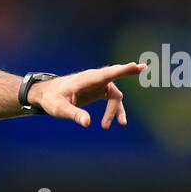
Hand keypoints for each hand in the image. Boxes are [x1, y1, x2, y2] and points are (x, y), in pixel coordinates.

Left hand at [27, 62, 143, 127]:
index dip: (122, 70)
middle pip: (115, 76)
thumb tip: (88, 123)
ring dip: (115, 110)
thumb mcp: (59, 109)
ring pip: (115, 95)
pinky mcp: (99, 91)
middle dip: (129, 72)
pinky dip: (114, 110)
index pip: (107, 73)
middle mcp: (95, 79)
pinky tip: (115, 122)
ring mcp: (98, 84)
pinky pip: (112, 99)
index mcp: (86, 79)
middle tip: (144, 67)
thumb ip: (74, 114)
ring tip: (111, 126)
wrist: (47, 95)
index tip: (136, 65)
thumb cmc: (51, 99)